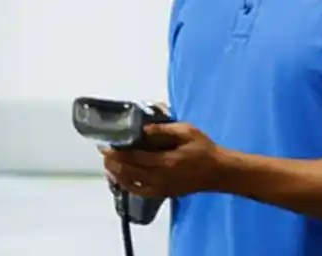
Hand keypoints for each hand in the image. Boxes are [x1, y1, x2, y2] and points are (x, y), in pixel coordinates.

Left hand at [100, 122, 226, 198]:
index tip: (105, 145)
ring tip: (108, 163)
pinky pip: (139, 191)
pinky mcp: (163, 193)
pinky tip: (120, 178)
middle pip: (128, 171)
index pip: (134, 158)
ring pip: (131, 184)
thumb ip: (163, 130)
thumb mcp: (187, 131)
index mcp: (165, 162)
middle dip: (112, 162)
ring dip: (116, 174)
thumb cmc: (204, 149)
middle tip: (103, 152)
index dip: (117, 152)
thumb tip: (142, 128)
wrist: (218, 172)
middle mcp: (160, 178)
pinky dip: (126, 185)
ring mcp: (161, 188)